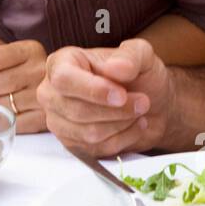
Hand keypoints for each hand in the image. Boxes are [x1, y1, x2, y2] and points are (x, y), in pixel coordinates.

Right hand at [37, 39, 171, 155]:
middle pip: (77, 110)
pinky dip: (122, 139)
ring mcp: (58, 121)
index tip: (121, 95)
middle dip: (117, 110)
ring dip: (122, 124)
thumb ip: (131, 55)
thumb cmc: (140, 74)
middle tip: (143, 102)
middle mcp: (52, 92)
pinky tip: (134, 125)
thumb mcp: (142, 55)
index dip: (92, 90)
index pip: (64, 79)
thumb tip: (116, 67)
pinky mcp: (71, 144)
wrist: (152, 103)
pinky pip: (96, 150)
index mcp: (61, 62)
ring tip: (139, 112)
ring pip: (88, 133)